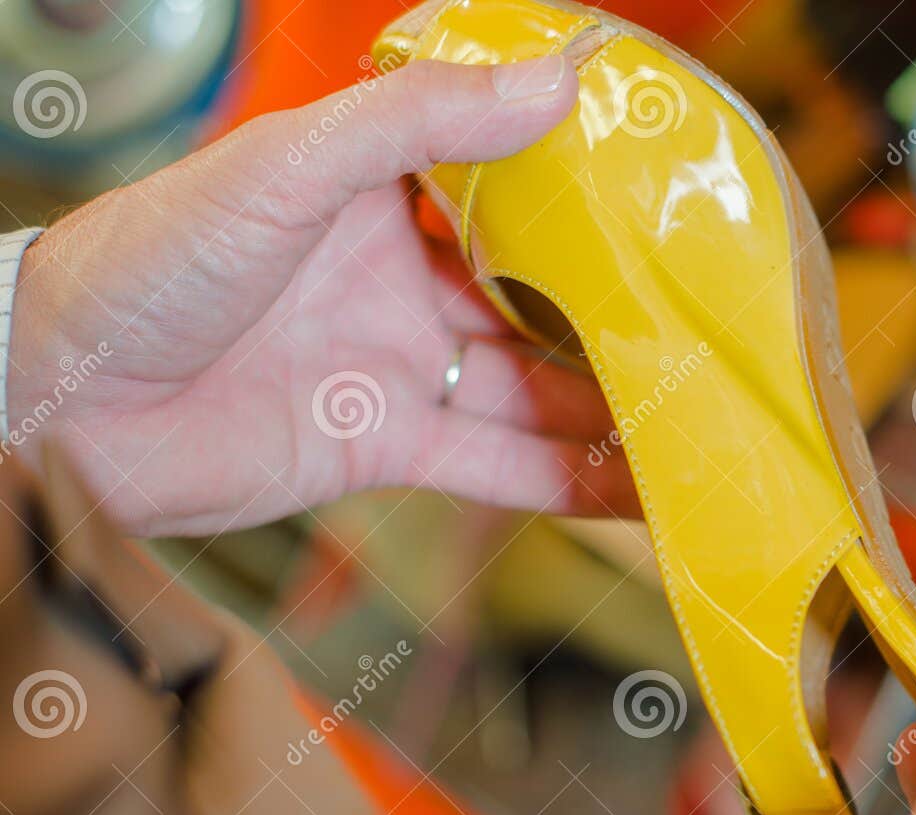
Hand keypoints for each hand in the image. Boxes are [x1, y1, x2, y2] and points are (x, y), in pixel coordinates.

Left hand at [7, 56, 638, 537]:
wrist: (61, 401)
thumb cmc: (151, 262)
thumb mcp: (290, 166)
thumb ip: (420, 124)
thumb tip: (558, 78)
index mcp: (373, 196)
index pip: (499, 185)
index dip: (579, 191)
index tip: (660, 193)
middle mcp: (396, 281)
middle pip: (533, 297)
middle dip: (615, 311)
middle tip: (706, 321)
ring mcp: (396, 367)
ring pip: (531, 387)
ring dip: (610, 405)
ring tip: (699, 414)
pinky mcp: (385, 448)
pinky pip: (497, 463)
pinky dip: (566, 480)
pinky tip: (636, 489)